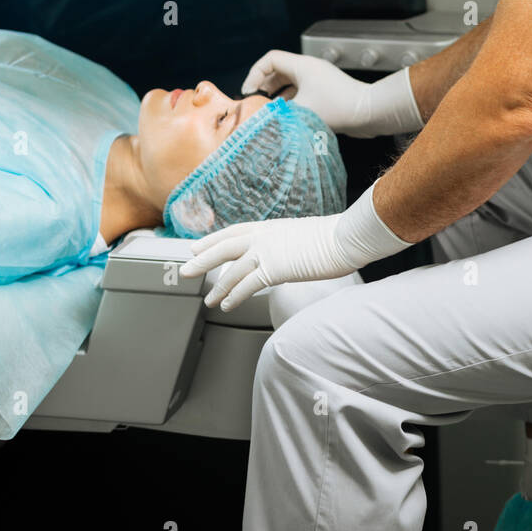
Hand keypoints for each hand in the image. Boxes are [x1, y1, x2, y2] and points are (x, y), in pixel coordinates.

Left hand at [179, 182, 412, 309]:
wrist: (345, 237)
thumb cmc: (334, 238)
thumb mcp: (304, 236)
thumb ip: (289, 243)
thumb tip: (287, 253)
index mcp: (271, 226)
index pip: (235, 231)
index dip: (215, 239)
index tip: (199, 245)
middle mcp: (264, 236)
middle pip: (224, 247)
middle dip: (203, 258)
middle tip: (186, 267)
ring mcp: (267, 251)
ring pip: (232, 269)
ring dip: (217, 285)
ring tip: (207, 298)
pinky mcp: (274, 268)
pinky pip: (246, 285)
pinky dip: (233, 295)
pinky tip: (226, 304)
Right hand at [241, 50, 422, 137]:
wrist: (370, 112)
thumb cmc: (339, 107)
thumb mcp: (302, 112)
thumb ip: (278, 115)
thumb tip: (261, 122)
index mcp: (302, 66)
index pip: (270, 59)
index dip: (255, 74)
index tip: (249, 93)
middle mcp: (309, 70)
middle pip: (278, 71)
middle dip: (264, 86)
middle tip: (256, 103)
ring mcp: (318, 81)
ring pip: (289, 84)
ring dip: (277, 96)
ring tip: (269, 112)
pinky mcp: (325, 93)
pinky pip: (301, 94)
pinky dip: (291, 103)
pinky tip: (287, 118)